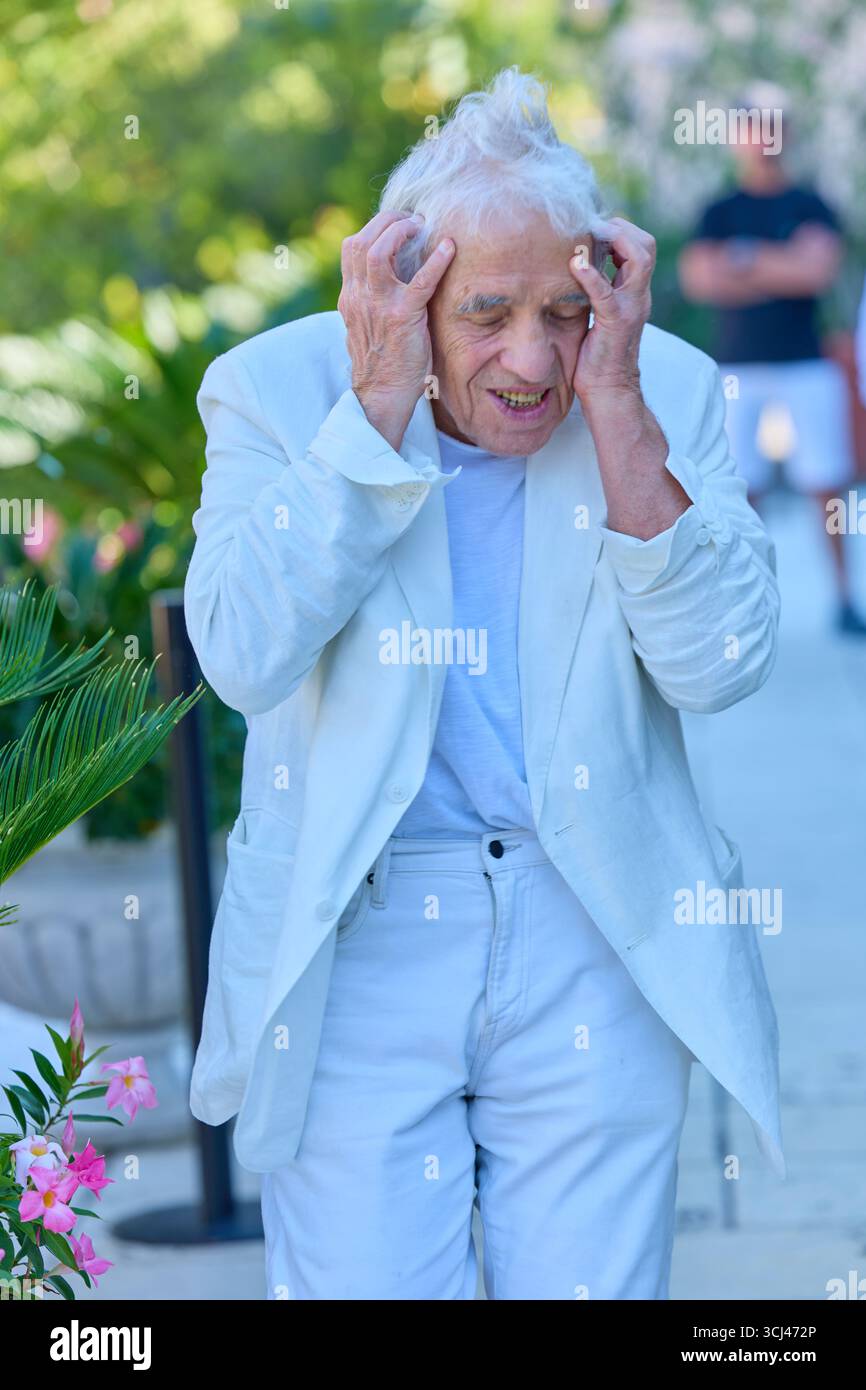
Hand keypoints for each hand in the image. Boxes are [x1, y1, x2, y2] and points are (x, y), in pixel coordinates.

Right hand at [338, 211, 455, 449]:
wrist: (382, 396)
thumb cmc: (383, 363)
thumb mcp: (368, 326)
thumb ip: (372, 301)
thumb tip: (390, 281)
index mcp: (350, 297)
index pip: (352, 248)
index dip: (375, 228)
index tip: (398, 226)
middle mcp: (358, 297)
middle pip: (361, 241)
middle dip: (388, 222)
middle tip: (414, 221)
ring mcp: (378, 306)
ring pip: (378, 251)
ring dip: (401, 232)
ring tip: (423, 228)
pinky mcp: (402, 318)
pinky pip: (419, 282)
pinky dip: (436, 261)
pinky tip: (450, 249)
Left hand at [568, 217, 655, 405]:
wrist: (608, 391)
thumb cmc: (597, 356)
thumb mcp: (598, 314)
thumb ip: (596, 291)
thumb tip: (574, 267)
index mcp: (634, 293)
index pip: (641, 246)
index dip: (621, 231)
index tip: (593, 230)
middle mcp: (638, 296)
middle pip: (647, 244)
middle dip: (620, 228)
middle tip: (592, 228)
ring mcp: (631, 308)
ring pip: (639, 258)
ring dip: (614, 240)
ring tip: (588, 237)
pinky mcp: (615, 322)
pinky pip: (607, 292)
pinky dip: (592, 276)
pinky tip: (574, 265)